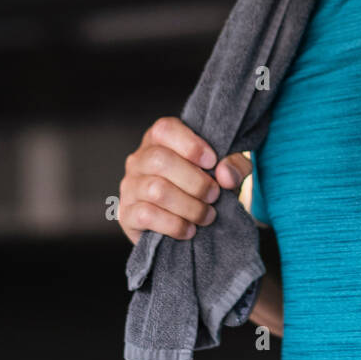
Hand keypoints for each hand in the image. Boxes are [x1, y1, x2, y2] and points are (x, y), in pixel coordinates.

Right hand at [117, 116, 251, 244]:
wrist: (188, 225)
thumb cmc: (206, 186)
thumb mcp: (226, 170)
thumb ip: (234, 164)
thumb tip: (225, 175)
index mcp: (159, 139)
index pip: (165, 129)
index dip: (190, 145)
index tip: (212, 162)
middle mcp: (139, 159)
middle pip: (160, 160)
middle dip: (195, 181)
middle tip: (214, 195)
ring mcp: (130, 186)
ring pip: (155, 190)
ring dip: (189, 206)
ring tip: (207, 215)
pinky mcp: (126, 214)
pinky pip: (146, 215)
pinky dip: (174, 224)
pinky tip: (189, 230)